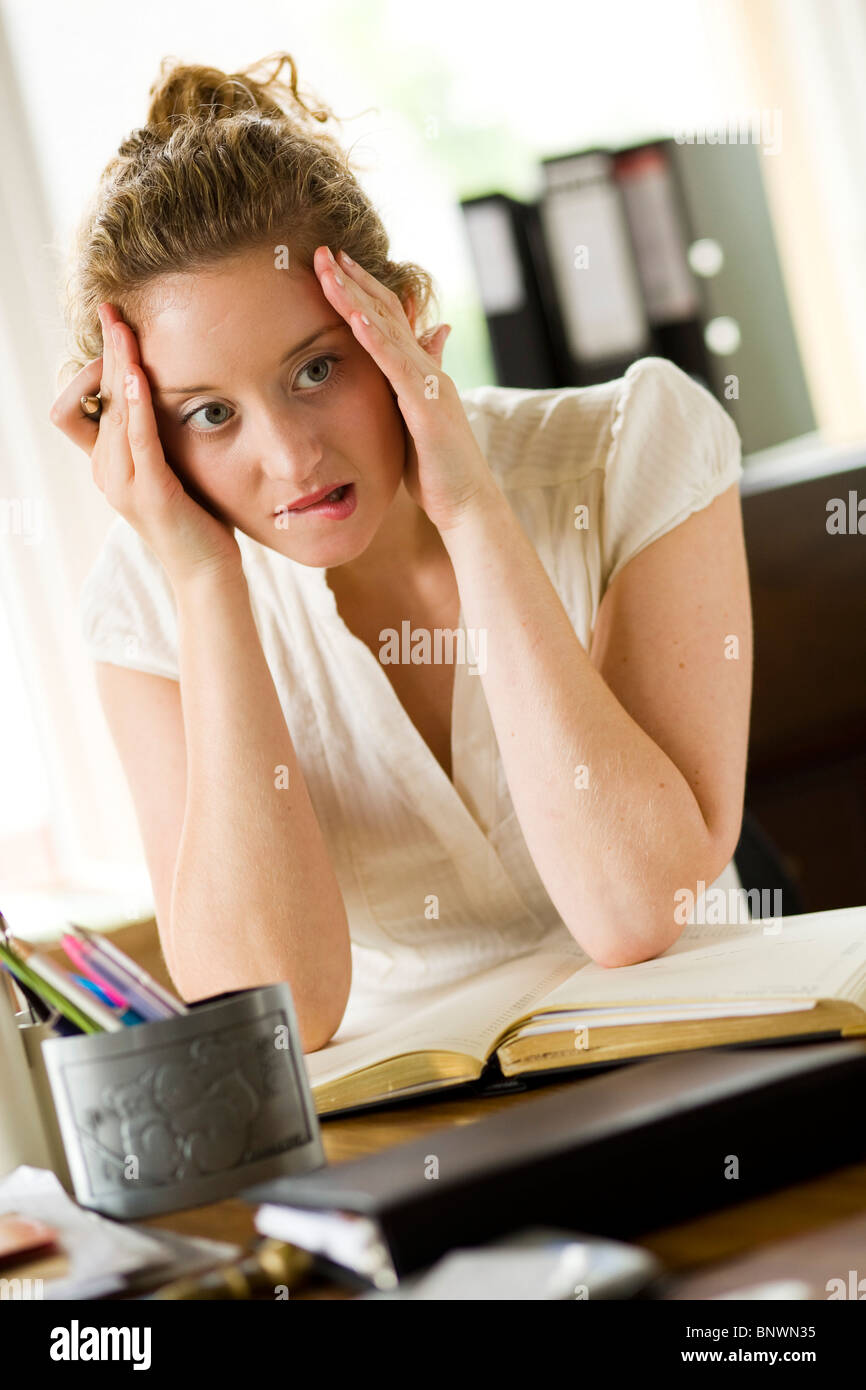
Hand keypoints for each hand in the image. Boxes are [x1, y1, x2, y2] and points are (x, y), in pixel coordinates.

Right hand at [49, 303, 242, 590]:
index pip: (80, 403)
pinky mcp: (150, 493)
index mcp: (108, 464)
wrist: (207, 573)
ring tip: (124, 329)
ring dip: (117, 366)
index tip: (116, 331)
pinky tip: (138, 375)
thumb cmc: (198, 520)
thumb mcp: (172, 467)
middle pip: (92, 397)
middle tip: (113, 310)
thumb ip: (160, 435)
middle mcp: (106, 472)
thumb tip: (169, 391)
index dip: (91, 366)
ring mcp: (123, 485)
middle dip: (104, 351)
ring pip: (110, 411)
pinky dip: (134, 405)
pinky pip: (137, 439)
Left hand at [313, 246, 497, 532]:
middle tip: (323, 250)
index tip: (333, 267)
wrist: (468, 504)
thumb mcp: (418, 423)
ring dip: (357, 296)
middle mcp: (426, 368)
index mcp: (419, 373)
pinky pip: (396, 364)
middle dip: (354, 279)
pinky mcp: (426, 405)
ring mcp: (428, 383)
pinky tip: (354, 315)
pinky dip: (375, 337)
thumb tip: (430, 346)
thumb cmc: (440, 472)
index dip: (362, 290)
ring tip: (329, 268)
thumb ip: (412, 389)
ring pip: (388, 329)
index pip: (389, 319)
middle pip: (387, 311)